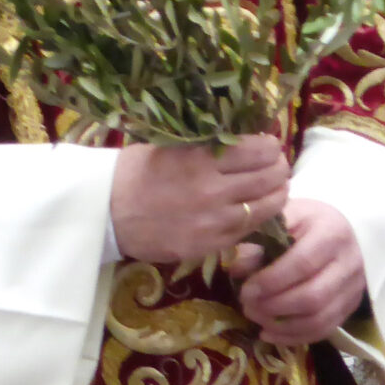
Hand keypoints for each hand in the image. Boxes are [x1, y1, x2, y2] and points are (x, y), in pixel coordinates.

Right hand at [112, 135, 289, 264]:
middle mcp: (213, 190)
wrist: (106, 212)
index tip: (267, 146)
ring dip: (276, 193)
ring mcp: (215, 221)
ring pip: (270, 204)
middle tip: (274, 166)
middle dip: (279, 168)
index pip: (262, 149)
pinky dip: (258, 217)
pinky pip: (251, 229)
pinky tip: (252, 209)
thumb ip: (213, 146)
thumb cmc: (138, 172)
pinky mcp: (211, 244)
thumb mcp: (175, 147)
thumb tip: (253, 140)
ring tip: (270, 187)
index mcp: (202, 159)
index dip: (270, 146)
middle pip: (272, 176)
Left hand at [228, 199, 365, 346]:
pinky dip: (293, 337)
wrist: (343, 231)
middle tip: (248, 306)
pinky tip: (269, 333)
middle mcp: (349, 261)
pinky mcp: (351, 307)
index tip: (247, 290)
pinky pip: (323, 330)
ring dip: (282, 326)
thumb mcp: (285, 219)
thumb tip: (238, 270)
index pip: (303, 263)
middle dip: (274, 307)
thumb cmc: (308, 223)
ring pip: (319, 319)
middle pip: (313, 297)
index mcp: (331, 232)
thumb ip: (260, 240)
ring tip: (257, 319)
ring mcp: (354, 287)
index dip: (271, 282)